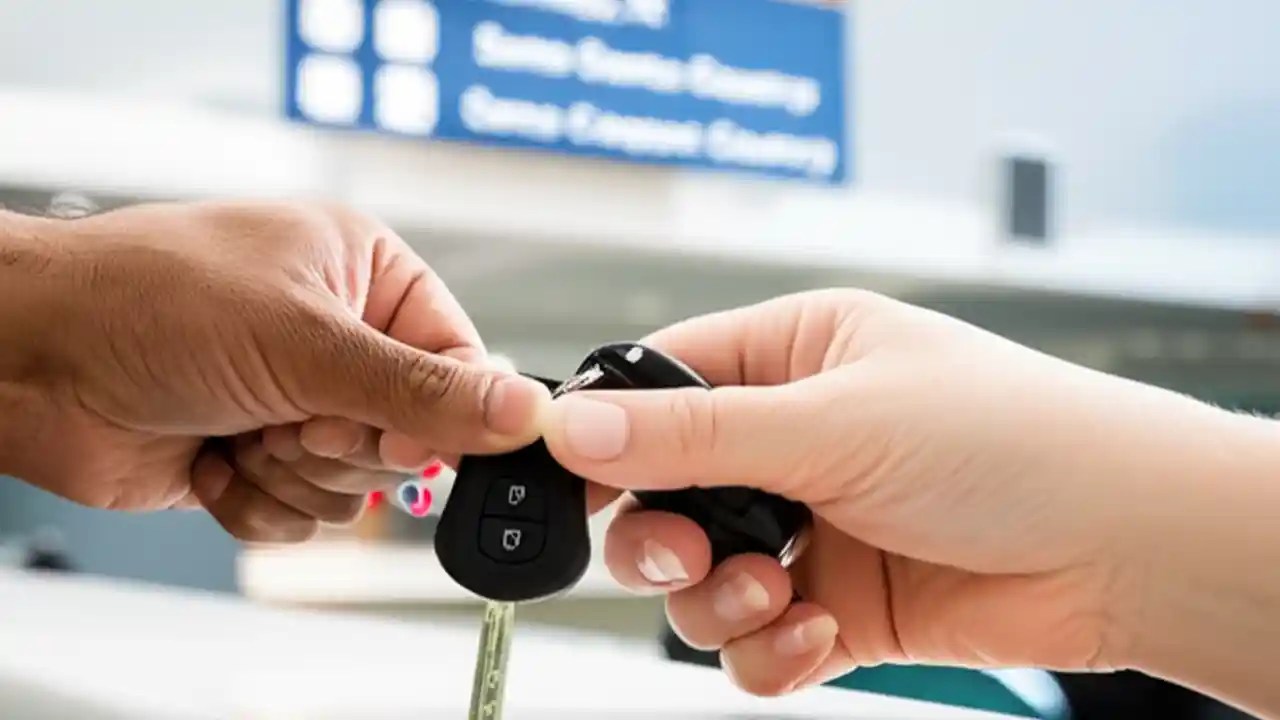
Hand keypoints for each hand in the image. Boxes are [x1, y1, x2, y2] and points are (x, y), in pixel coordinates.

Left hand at [0, 202, 548, 540]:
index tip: (398, 435)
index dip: (441, 413)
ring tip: (239, 425)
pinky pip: (303, 518)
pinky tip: (213, 454)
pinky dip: (255, 501)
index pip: (462, 361)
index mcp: (367, 276)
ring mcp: (297, 403)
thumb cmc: (145, 300)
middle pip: (411, 436)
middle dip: (342, 442)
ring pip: (356, 489)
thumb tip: (523, 410)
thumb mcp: (306, 339)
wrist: (25, 362)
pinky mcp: (258, 459)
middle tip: (291, 414)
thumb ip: (423, 388)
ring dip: (291, 473)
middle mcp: (339, 340)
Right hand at [540, 289, 1269, 696]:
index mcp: (793, 356)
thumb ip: (695, 432)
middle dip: (660, 537)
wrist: (1123, 548)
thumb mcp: (835, 420)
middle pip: (661, 493)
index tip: (575, 479)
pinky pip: (755, 641)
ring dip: (718, 601)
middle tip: (684, 554)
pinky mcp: (836, 604)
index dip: (608, 432)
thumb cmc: (1013, 440)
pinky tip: (820, 631)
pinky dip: (771, 649)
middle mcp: (793, 441)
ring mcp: (812, 525)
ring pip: (697, 579)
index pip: (660, 381)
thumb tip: (575, 427)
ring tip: (775, 594)